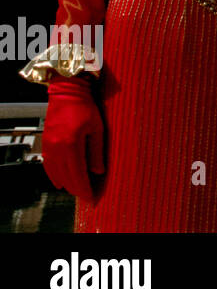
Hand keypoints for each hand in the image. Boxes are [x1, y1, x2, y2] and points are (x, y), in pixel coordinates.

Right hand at [42, 75, 104, 199]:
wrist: (67, 92)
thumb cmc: (86, 107)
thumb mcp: (97, 128)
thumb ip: (97, 151)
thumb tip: (98, 171)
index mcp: (71, 144)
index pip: (77, 172)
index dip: (84, 186)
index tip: (91, 196)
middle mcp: (57, 147)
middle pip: (66, 175)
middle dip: (76, 188)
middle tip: (85, 196)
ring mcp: (49, 145)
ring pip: (56, 172)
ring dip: (65, 183)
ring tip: (75, 191)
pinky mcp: (46, 142)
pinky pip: (48, 164)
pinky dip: (54, 175)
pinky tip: (60, 182)